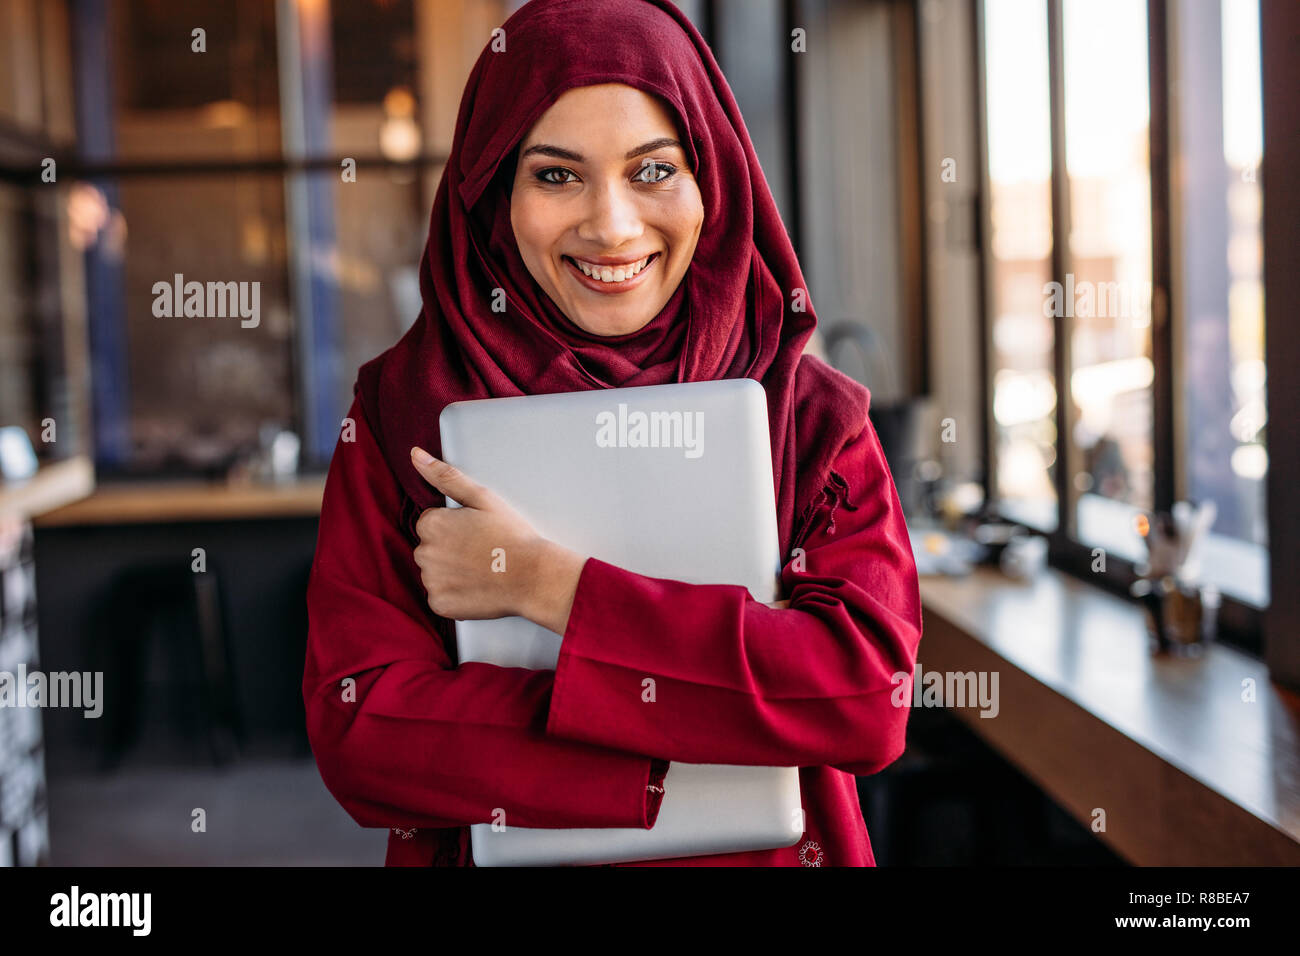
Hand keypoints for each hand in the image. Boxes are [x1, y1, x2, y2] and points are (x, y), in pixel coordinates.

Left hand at [409, 447, 585, 630]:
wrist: (533, 576)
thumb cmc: (512, 536)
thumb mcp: (481, 498)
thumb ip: (445, 476)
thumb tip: (416, 455)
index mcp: (431, 524)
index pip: (431, 524)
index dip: (455, 528)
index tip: (477, 534)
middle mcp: (424, 552)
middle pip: (430, 549)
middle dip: (450, 550)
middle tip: (481, 552)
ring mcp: (431, 580)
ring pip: (435, 573)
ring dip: (451, 572)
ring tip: (481, 570)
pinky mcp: (439, 604)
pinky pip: (439, 597)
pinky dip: (454, 594)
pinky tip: (476, 587)